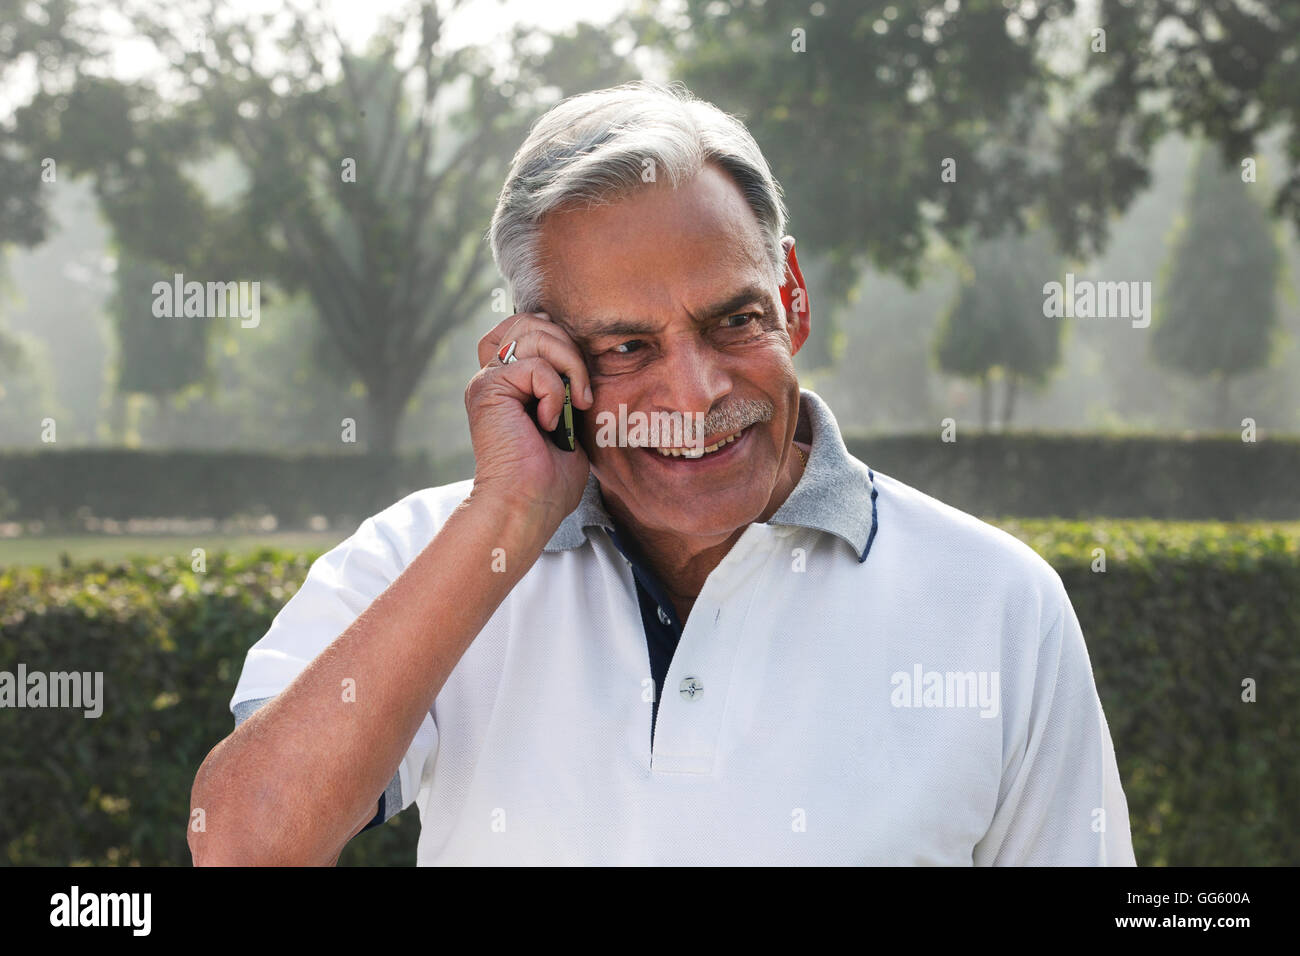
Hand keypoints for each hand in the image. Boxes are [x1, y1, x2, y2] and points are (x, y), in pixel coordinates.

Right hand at [465, 311, 595, 523]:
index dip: (561, 340)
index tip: (580, 384)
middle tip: (583, 394)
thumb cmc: (550, 479)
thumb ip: (567, 385)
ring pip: (534, 333)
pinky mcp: (487, 388)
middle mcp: (494, 374)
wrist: (526, 505)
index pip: (531, 326)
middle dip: (571, 348)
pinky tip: (548, 421)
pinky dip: (553, 391)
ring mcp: (487, 379)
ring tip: (574, 404)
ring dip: (569, 365)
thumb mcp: (568, 421)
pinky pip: (533, 365)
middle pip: (533, 322)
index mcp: (510, 380)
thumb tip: (584, 356)